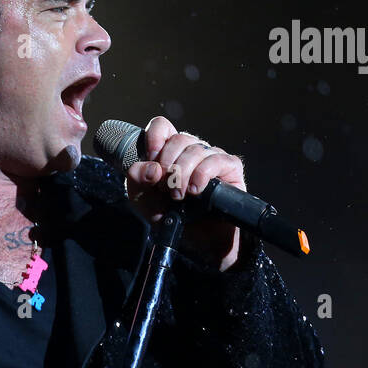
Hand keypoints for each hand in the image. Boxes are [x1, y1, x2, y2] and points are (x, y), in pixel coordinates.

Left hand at [124, 116, 245, 270]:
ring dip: (182, 173)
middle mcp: (191, 151)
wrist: (194, 241)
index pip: (163, 126)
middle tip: (164, 188)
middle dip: (167, 164)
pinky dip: (202, 174)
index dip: (155, 137)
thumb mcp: (142, 199)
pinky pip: (217, 160)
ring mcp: (212, 158)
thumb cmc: (170, 216)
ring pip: (196, 149)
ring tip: (178, 196)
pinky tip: (196, 190)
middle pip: (179, 138)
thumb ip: (137, 180)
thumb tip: (151, 168)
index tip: (151, 158)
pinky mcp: (230, 169)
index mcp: (169, 152)